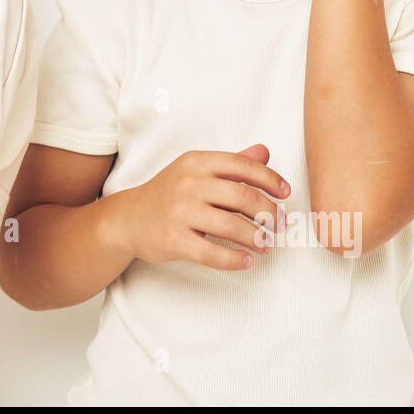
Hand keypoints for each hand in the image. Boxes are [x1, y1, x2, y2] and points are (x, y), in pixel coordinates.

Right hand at [112, 146, 290, 270]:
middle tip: (278, 226)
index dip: (270, 179)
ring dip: (256, 239)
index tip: (285, 193)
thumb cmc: (169, 194)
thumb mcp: (196, 170)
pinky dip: (234, 260)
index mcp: (197, 162)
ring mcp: (179, 212)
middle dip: (269, 214)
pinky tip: (245, 261)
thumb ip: (231, 163)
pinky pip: (212, 253)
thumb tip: (264, 152)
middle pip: (243, 197)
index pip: (243, 166)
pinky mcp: (173, 239)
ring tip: (266, 246)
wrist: (127, 219)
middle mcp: (188, 183)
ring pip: (231, 226)